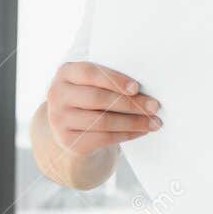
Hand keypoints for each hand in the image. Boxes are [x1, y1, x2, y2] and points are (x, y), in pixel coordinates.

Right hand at [45, 61, 161, 156]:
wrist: (71, 128)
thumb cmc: (91, 100)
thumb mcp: (93, 84)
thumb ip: (110, 81)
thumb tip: (145, 88)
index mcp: (66, 73)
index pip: (89, 73)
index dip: (114, 80)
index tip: (137, 87)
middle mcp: (57, 95)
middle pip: (98, 98)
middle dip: (131, 103)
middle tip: (155, 106)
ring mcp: (59, 120)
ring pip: (103, 121)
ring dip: (133, 122)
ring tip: (154, 122)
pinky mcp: (69, 141)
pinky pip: (104, 138)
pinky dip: (127, 134)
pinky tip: (142, 131)